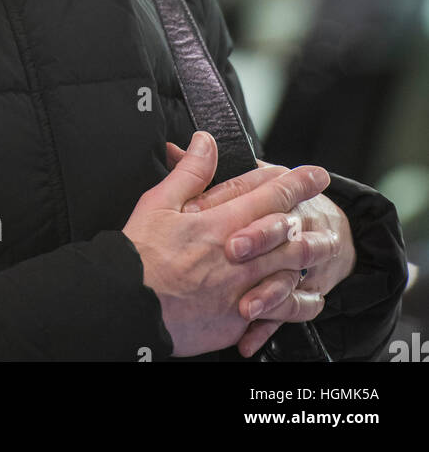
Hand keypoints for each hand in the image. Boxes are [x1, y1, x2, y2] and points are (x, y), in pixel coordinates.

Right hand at [122, 131, 331, 356]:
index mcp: (221, 222)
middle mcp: (239, 254)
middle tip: (329, 218)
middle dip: (313, 223)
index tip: (317, 174)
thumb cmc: (139, 253)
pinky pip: (281, 311)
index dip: (297, 182)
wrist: (129, 305)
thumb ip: (190, 172)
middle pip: (290, 235)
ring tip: (327, 252)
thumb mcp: (159, 202)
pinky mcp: (237, 318)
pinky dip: (300, 304)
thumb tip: (206, 140)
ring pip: (291, 270)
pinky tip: (310, 300)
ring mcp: (242, 288)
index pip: (269, 195)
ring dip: (313, 259)